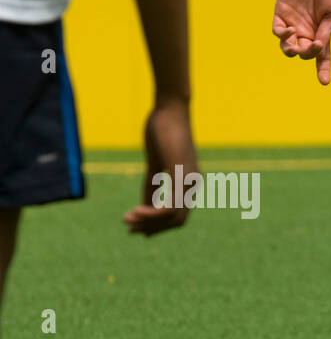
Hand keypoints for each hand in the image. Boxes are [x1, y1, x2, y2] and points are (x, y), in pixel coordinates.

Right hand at [123, 98, 196, 235]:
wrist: (171, 108)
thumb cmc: (162, 131)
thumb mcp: (155, 163)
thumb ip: (152, 185)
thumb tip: (145, 205)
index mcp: (189, 183)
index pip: (178, 215)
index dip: (158, 225)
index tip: (136, 227)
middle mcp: (193, 186)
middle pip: (177, 221)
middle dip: (153, 228)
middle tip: (129, 230)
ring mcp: (189, 181)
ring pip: (173, 217)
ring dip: (149, 223)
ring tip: (128, 221)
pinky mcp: (181, 175)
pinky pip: (170, 206)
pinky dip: (153, 214)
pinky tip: (136, 211)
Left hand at [272, 0, 330, 84]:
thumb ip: (325, 31)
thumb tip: (317, 47)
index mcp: (321, 34)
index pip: (321, 57)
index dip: (323, 70)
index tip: (324, 82)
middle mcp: (306, 32)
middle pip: (302, 53)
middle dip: (306, 54)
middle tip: (312, 46)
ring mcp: (293, 24)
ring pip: (287, 47)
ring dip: (291, 50)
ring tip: (295, 44)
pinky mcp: (281, 14)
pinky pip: (277, 31)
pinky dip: (282, 35)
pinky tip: (290, 30)